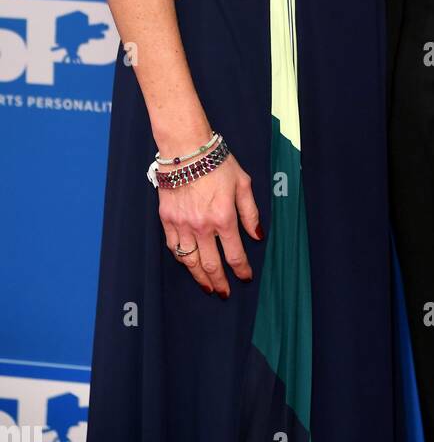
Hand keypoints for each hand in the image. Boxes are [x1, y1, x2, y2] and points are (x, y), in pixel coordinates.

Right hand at [158, 153, 262, 295]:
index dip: (241, 269)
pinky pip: (173, 247)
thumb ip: (250, 213)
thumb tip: (258, 236)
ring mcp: (182, 224)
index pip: (235, 254)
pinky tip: (188, 264)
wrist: (186, 149)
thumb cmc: (217, 163)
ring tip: (207, 286)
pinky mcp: (166, 219)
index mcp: (224, 217)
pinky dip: (181, 259)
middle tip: (224, 293)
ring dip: (199, 277)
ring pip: (190, 261)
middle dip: (219, 282)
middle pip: (211, 264)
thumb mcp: (243, 184)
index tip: (245, 277)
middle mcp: (202, 226)